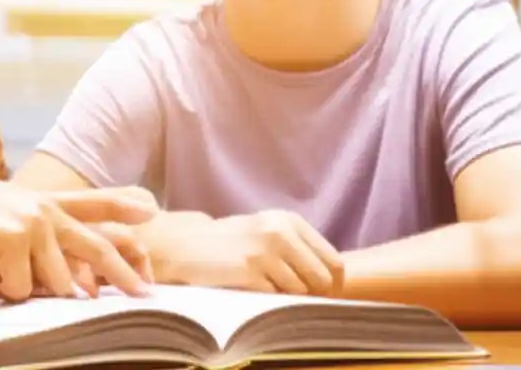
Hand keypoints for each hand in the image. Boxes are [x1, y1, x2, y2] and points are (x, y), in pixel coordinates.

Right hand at [0, 160, 153, 301]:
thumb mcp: (14, 215)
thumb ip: (45, 242)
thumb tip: (77, 286)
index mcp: (49, 204)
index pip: (95, 203)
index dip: (124, 207)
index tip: (152, 211)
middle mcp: (48, 213)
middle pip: (97, 248)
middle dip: (124, 275)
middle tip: (146, 294)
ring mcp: (33, 225)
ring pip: (55, 284)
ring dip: (29, 288)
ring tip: (1, 270)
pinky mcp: (13, 241)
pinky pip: (19, 290)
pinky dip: (1, 289)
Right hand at [140, 209, 343, 295]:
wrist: (187, 245)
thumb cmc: (231, 243)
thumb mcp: (268, 232)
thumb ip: (299, 248)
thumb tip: (334, 280)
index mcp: (289, 221)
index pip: (334, 261)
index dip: (334, 285)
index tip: (323, 296)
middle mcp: (280, 232)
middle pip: (322, 279)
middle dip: (313, 295)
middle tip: (294, 296)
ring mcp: (264, 251)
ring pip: (299, 291)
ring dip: (286, 296)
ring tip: (264, 285)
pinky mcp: (248, 270)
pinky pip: (275, 296)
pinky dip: (267, 299)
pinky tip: (251, 287)